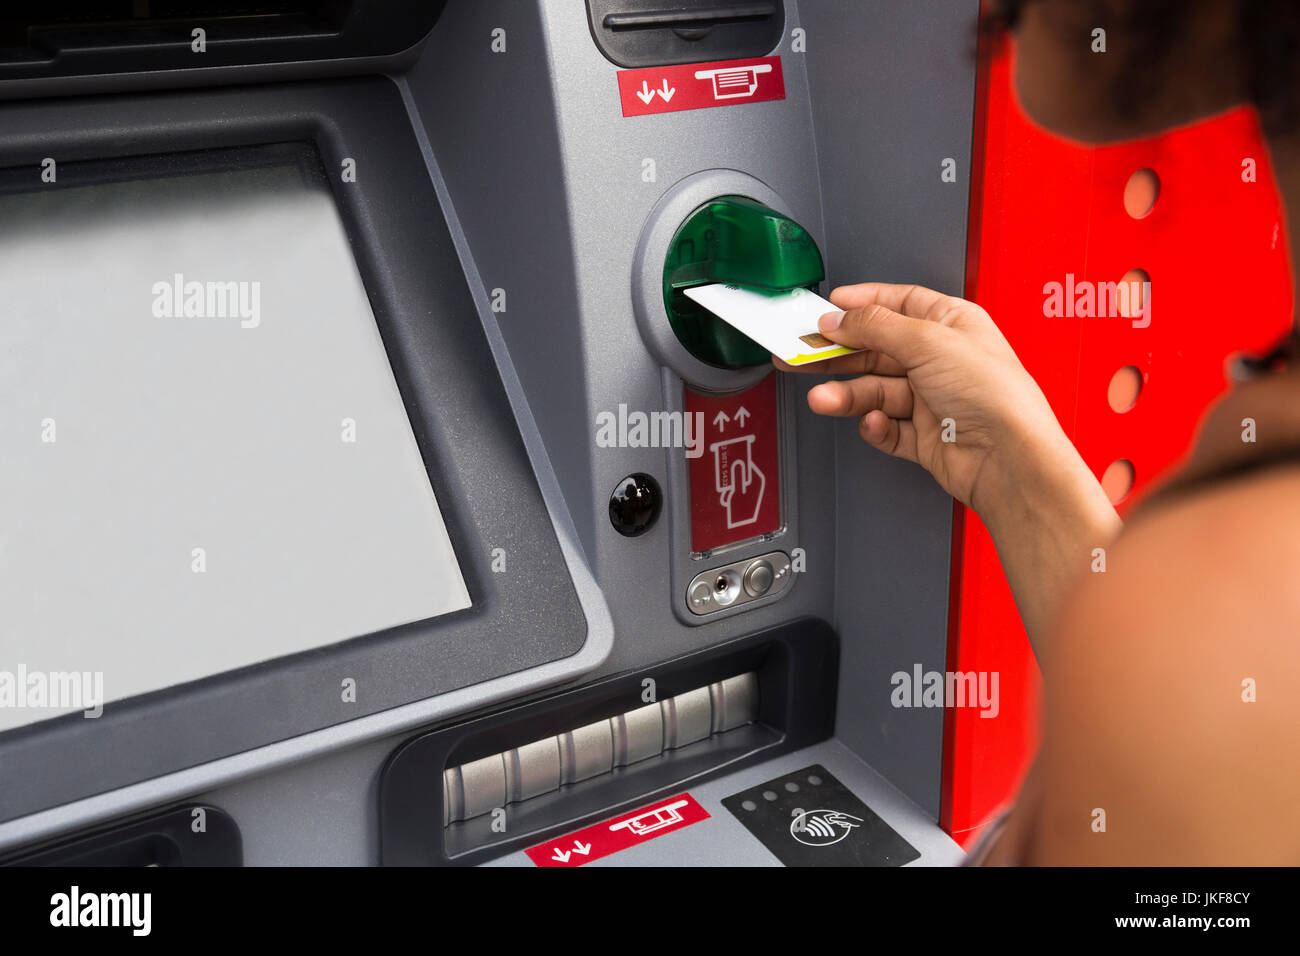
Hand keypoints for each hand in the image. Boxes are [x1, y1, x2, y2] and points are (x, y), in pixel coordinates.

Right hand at [777, 282, 1120, 645]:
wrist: (1008, 459)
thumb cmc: (994, 395)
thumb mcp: (927, 341)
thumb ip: (875, 326)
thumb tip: (839, 318)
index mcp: (952, 324)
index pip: (899, 303)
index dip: (862, 304)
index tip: (828, 309)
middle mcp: (942, 360)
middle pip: (877, 348)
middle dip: (838, 353)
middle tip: (801, 354)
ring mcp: (933, 399)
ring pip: (876, 391)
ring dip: (848, 394)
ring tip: (824, 399)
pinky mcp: (926, 436)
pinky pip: (888, 428)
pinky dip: (877, 427)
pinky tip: (875, 424)